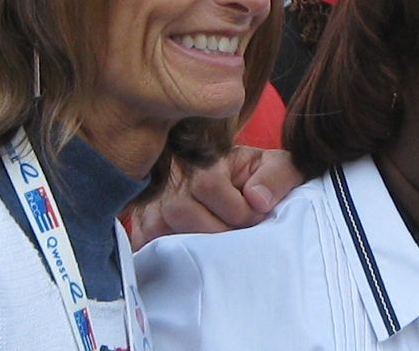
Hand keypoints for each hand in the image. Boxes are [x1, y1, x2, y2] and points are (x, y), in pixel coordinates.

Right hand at [128, 146, 299, 249]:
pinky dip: (167, 259)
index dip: (238, 210)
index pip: (209, 185)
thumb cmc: (256, 178)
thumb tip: (257, 200)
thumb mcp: (277, 168)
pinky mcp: (142, 227)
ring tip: (218, 247)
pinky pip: (145, 246)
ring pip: (161, 230)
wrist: (233, 182)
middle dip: (217, 233)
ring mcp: (152, 203)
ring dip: (194, 247)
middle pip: (180, 210)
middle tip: (237, 238)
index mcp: (204, 158)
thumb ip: (276, 176)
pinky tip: (191, 260)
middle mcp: (171, 178)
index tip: (255, 217)